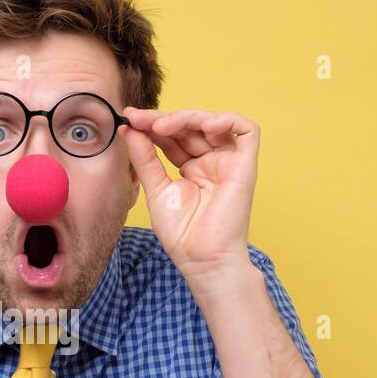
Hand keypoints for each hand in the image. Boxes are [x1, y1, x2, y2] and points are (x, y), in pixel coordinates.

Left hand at [118, 106, 258, 282]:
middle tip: (139, 118)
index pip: (173, 137)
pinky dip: (227, 120)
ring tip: (161, 126)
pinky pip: (247, 130)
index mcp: (192, 169)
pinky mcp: (246, 166)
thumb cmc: (182, 235)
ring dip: (187, 117)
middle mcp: (211, 162)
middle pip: (190, 127)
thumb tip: (130, 129)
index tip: (129, 119)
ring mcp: (228, 163)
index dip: (152, 125)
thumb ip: (145, 158)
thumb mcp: (155, 190)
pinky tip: (203, 125)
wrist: (202, 260)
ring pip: (214, 123)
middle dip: (163, 119)